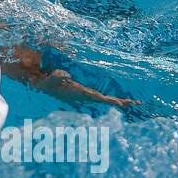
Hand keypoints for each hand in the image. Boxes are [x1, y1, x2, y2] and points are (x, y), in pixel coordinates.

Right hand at [7, 44, 138, 107]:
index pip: (98, 97)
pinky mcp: (82, 93)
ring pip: (103, 99)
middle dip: (121, 102)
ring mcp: (83, 95)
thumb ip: (56, 76)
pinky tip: (116, 100)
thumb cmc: (46, 81)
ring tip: (132, 102)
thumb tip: (65, 75)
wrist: (40, 84)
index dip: (109, 100)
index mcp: (79, 93)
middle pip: (105, 100)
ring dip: (117, 101)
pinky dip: (109, 99)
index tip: (122, 103)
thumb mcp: (50, 78)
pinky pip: (98, 97)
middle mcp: (84, 96)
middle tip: (137, 103)